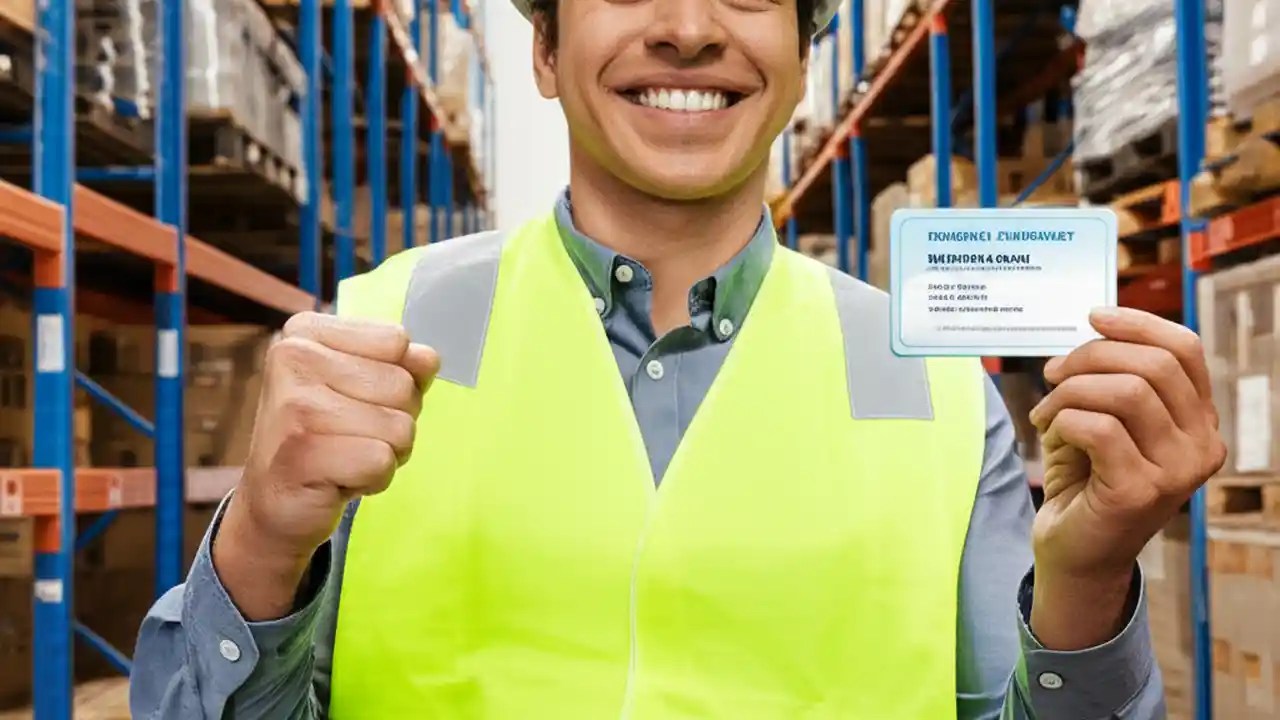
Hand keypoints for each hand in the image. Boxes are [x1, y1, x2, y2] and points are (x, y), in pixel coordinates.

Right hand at [214, 312, 438, 618]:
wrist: (275, 503)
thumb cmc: (326, 437)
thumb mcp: (364, 388)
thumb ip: (400, 364)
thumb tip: (427, 358)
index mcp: (306, 333)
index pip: (397, 342)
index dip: (396, 378)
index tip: (359, 402)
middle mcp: (293, 358)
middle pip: (402, 385)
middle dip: (394, 420)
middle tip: (353, 437)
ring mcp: (294, 406)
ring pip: (399, 426)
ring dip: (387, 452)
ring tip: (347, 458)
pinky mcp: (302, 454)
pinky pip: (382, 461)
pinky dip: (374, 479)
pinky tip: (341, 480)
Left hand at [1026, 307, 1225, 646]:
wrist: (1074, 553)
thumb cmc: (1086, 482)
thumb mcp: (1104, 419)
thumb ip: (1113, 377)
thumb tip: (1097, 323)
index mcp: (1199, 421)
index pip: (1185, 350)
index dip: (1138, 323)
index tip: (1093, 315)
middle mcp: (1201, 446)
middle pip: (1153, 364)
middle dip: (1091, 356)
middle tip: (1052, 375)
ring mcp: (1177, 472)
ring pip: (1127, 391)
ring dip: (1071, 392)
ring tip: (1046, 413)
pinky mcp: (1141, 492)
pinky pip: (1098, 428)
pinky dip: (1064, 422)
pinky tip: (1051, 436)